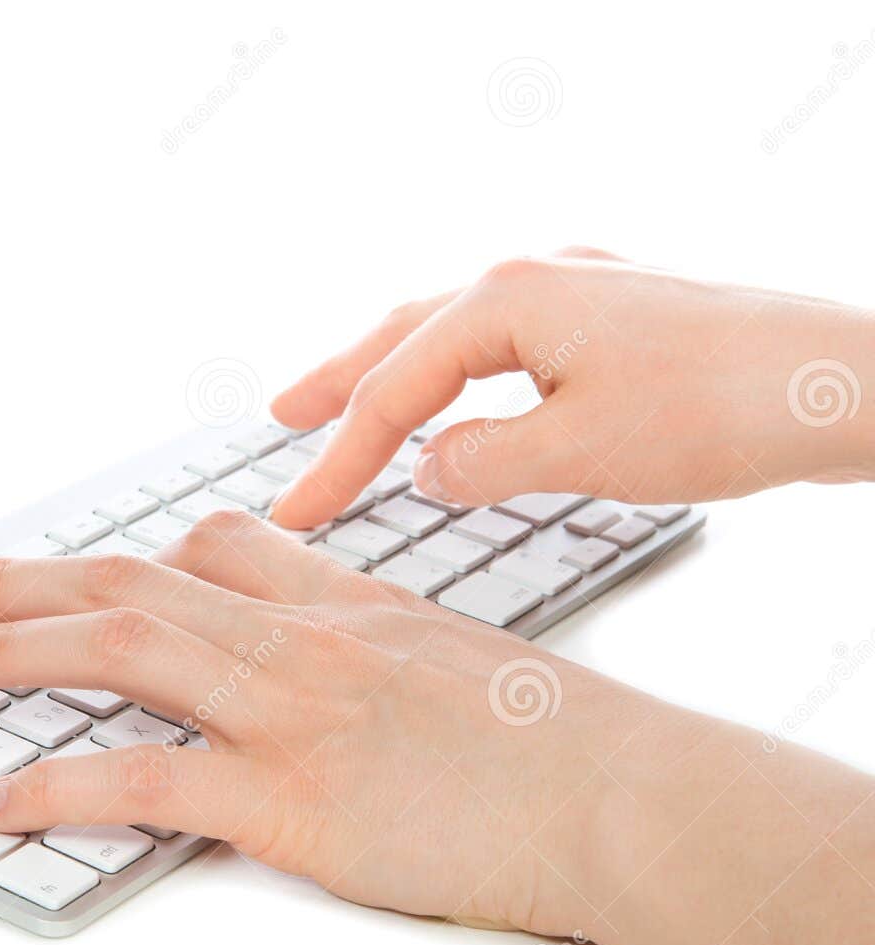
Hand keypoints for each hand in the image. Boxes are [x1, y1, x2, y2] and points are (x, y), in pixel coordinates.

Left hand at [0, 516, 874, 944]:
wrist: (626, 798)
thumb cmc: (564, 742)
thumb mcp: (465, 658)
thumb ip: (383, 638)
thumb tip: (339, 641)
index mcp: (347, 605)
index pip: (217, 549)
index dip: (130, 558)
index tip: (71, 572)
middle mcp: (301, 640)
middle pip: (132, 580)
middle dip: (18, 576)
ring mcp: (288, 710)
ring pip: (119, 649)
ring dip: (9, 647)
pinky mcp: (289, 797)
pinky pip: (140, 778)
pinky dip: (52, 785)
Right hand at [268, 248, 874, 530]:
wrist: (846, 381)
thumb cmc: (721, 408)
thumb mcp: (578, 453)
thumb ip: (483, 462)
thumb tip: (430, 467)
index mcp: (509, 299)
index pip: (394, 390)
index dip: (337, 459)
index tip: (295, 512)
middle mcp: (537, 278)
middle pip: (407, 335)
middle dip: (340, 382)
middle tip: (281, 419)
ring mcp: (584, 290)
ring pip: (461, 333)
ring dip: (401, 372)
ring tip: (354, 403)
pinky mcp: (623, 316)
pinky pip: (515, 341)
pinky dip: (469, 373)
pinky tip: (474, 390)